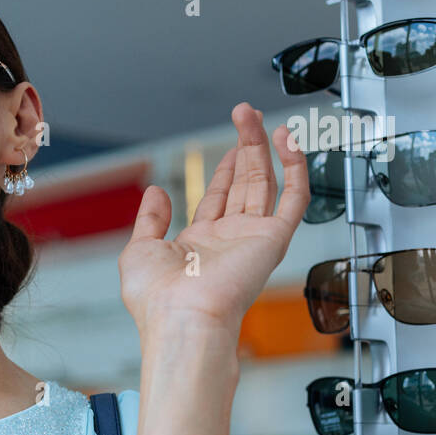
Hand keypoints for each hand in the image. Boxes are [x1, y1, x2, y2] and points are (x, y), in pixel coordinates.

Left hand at [118, 102, 307, 340]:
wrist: (181, 318)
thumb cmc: (157, 299)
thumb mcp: (140, 249)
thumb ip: (150, 219)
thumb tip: (156, 192)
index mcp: (200, 244)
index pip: (220, 199)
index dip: (227, 170)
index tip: (232, 142)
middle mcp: (230, 240)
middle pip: (246, 184)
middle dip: (246, 148)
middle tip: (245, 116)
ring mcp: (253, 238)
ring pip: (267, 183)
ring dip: (263, 147)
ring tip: (255, 117)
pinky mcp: (273, 239)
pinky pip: (294, 199)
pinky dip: (295, 168)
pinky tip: (286, 141)